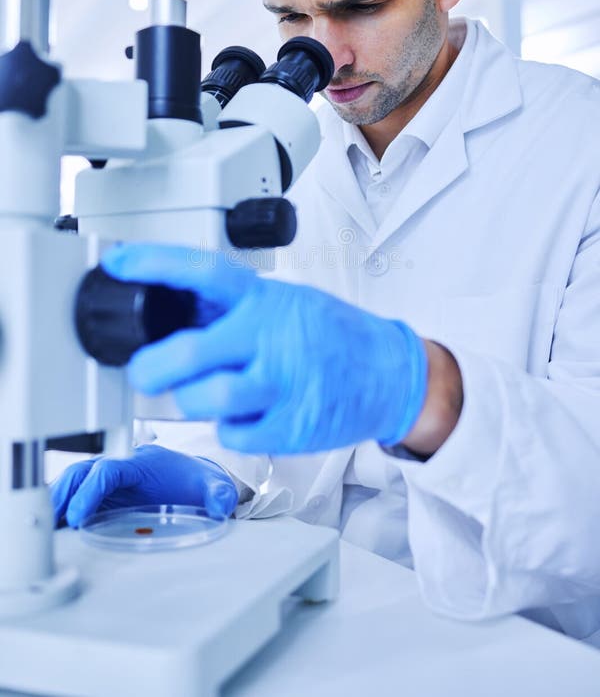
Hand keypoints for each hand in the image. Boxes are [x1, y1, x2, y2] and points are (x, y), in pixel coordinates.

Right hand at [51, 444, 238, 527]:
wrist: (196, 475)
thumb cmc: (197, 479)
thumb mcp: (213, 487)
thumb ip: (219, 494)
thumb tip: (220, 503)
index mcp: (143, 463)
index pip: (110, 470)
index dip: (92, 489)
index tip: (78, 514)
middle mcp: (122, 467)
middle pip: (85, 471)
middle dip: (65, 492)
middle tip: (51, 520)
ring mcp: (111, 479)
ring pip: (77, 480)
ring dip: (59, 498)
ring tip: (44, 524)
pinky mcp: (105, 492)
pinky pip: (78, 492)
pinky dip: (63, 504)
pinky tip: (52, 524)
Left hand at [101, 243, 427, 454]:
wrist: (390, 374)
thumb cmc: (332, 336)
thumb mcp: (286, 302)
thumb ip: (235, 309)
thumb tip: (173, 312)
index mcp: (266, 300)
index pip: (204, 272)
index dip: (156, 263)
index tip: (119, 262)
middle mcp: (272, 339)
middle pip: (189, 354)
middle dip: (151, 368)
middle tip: (144, 371)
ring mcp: (282, 385)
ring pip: (203, 400)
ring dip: (187, 401)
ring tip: (197, 394)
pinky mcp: (291, 427)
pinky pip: (231, 434)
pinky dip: (228, 427)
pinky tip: (245, 414)